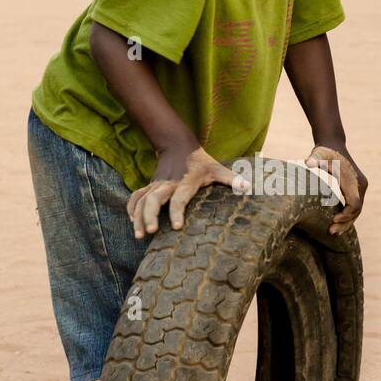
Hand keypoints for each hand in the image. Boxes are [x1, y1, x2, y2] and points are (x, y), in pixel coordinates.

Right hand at [127, 145, 248, 238]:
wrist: (179, 145)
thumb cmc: (201, 162)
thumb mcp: (217, 169)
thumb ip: (232, 179)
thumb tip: (248, 187)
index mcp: (185, 183)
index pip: (179, 199)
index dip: (176, 212)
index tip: (176, 227)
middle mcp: (167, 184)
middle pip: (153, 199)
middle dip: (149, 215)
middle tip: (150, 232)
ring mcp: (156, 185)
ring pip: (141, 200)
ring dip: (138, 216)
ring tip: (139, 235)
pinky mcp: (149, 186)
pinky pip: (136, 197)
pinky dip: (131, 208)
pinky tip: (132, 222)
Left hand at [304, 143, 366, 234]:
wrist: (333, 144)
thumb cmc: (325, 151)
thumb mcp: (319, 154)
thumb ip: (315, 159)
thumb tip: (308, 162)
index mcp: (354, 181)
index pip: (354, 204)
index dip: (346, 215)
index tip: (333, 220)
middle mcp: (360, 185)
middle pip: (357, 210)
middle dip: (345, 222)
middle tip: (331, 231)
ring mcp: (360, 188)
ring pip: (357, 211)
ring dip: (347, 222)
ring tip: (333, 231)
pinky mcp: (356, 189)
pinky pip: (354, 207)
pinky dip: (347, 216)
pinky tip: (336, 223)